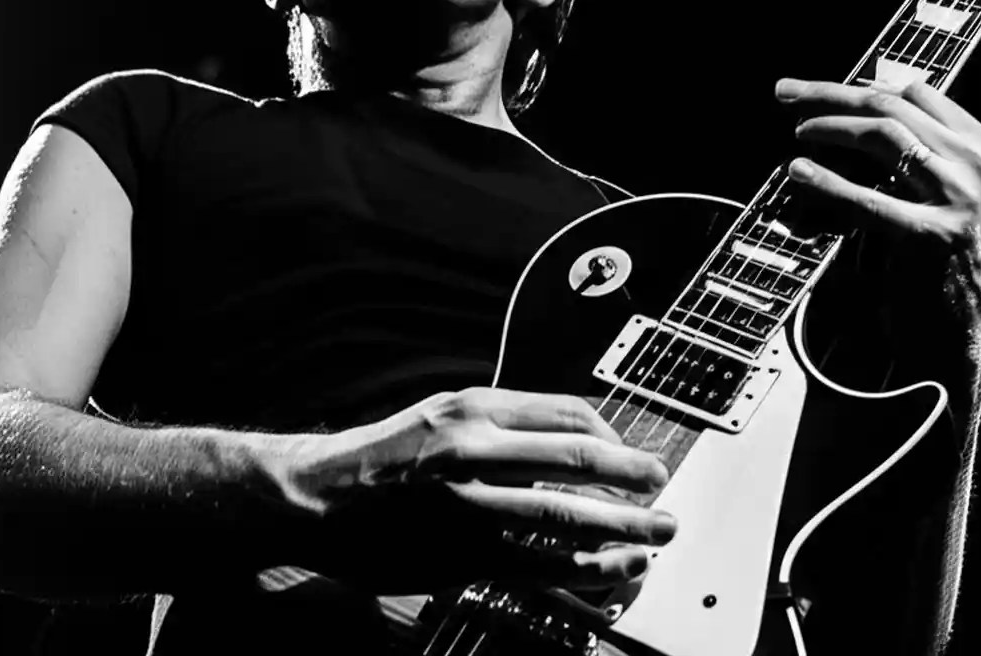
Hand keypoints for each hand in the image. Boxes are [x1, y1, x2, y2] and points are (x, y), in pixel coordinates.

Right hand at [268, 387, 674, 593]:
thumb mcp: (443, 412)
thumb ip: (505, 421)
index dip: (614, 434)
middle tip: (663, 486)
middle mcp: (473, 451)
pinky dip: (586, 571)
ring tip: (656, 535)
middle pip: (578, 459)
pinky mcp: (462, 556)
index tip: (632, 450)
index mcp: (473, 409)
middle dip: (633, 475)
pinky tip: (614, 570)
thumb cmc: (384, 456)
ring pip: (566, 517)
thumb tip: (576, 435)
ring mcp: (468, 507)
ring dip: (623, 527)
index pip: (567, 413)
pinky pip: (539, 566)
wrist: (317, 496)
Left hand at [775, 77, 980, 248]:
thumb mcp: (945, 195)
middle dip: (831, 94)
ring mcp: (958, 199)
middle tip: (787, 93)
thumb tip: (859, 108)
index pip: (916, 92)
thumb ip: (916, 152)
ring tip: (798, 132)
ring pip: (882, 135)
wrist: (963, 331)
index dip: (860, 86)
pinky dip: (827, 181)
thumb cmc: (943, 263)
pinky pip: (868, 198)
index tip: (818, 90)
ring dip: (830, 127)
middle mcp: (975, 165)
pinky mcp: (931, 236)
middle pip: (892, 106)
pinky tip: (799, 172)